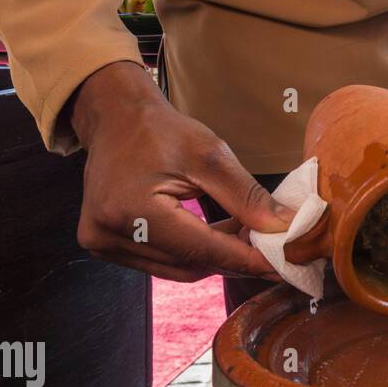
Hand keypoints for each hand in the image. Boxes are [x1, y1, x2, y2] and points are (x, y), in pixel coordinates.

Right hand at [69, 61, 295, 281]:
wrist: (114, 118)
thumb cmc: (161, 130)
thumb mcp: (211, 156)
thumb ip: (248, 198)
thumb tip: (285, 228)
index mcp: (133, 211)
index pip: (203, 249)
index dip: (248, 260)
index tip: (284, 265)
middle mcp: (110, 234)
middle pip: (191, 264)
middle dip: (236, 258)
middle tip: (271, 245)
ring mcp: (102, 243)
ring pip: (179, 268)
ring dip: (216, 256)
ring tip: (245, 233)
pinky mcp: (104, 244)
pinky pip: (163, 261)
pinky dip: (194, 251)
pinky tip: (217, 233)